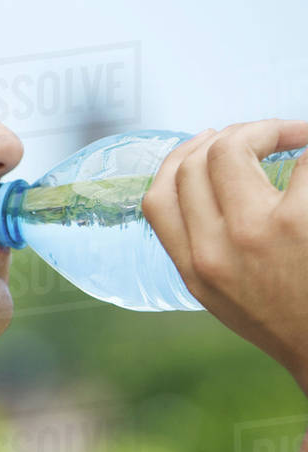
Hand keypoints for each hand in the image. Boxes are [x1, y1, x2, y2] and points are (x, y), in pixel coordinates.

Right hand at [142, 119, 307, 389]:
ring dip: (271, 129)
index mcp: (193, 269)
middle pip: (196, 163)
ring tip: (302, 138)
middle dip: (234, 133)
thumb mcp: (224, 296)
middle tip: (274, 135)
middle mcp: (215, 249)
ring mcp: (257, 232)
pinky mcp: (302, 221)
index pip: (157, 198)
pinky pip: (304, 163)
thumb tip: (203, 185)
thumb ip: (203, 248)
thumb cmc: (290, 321)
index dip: (180, 156)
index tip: (209, 140)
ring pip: (234, 149)